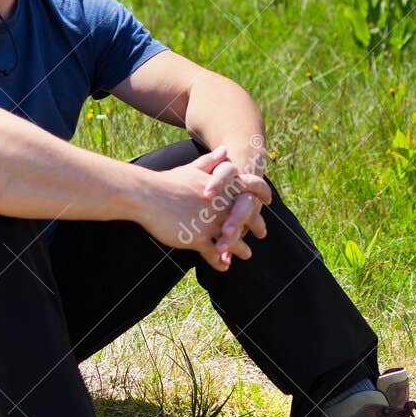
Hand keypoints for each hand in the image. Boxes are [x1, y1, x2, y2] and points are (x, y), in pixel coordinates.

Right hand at [134, 145, 271, 272]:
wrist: (147, 194)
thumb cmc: (168, 182)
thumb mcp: (192, 169)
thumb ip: (211, 162)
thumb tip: (224, 150)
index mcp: (222, 186)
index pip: (252, 187)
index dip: (262, 193)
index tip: (268, 200)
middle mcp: (221, 204)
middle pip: (248, 216)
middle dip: (256, 226)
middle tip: (262, 233)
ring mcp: (211, 222)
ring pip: (234, 239)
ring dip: (241, 249)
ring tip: (246, 254)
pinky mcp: (198, 237)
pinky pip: (215, 254)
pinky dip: (221, 261)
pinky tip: (223, 266)